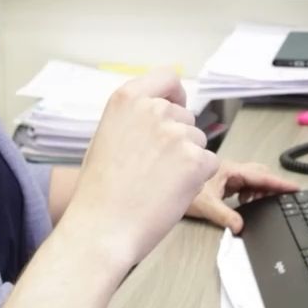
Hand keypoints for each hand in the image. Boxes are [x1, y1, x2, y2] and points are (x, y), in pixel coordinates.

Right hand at [61, 72, 217, 272]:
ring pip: (198, 142)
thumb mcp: (105, 137)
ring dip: (187, 161)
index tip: (176, 105)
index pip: (167, 78)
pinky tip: (170, 193)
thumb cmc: (98, 192)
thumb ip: (133, 119)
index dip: (175, 95)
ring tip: (157, 184)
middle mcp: (153, 110)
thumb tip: (159, 113)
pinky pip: (209, 163)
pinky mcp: (195, 159)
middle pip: (186, 117)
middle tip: (154, 168)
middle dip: (179, 139)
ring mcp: (176, 133)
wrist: (101, 228)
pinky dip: (197, 180)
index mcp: (127, 99)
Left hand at [186, 159, 297, 232]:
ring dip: (259, 190)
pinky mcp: (222, 181)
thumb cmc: (181, 190)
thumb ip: (225, 216)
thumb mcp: (205, 205)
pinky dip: (249, 194)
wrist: (162, 186)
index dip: (279, 182)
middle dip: (271, 186)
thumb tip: (241, 227)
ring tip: (259, 204)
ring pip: (251, 180)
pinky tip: (244, 203)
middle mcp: (230, 170)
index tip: (294, 188)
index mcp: (229, 171)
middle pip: (259, 175)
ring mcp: (226, 175)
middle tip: (281, 199)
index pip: (261, 176)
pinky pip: (242, 185)